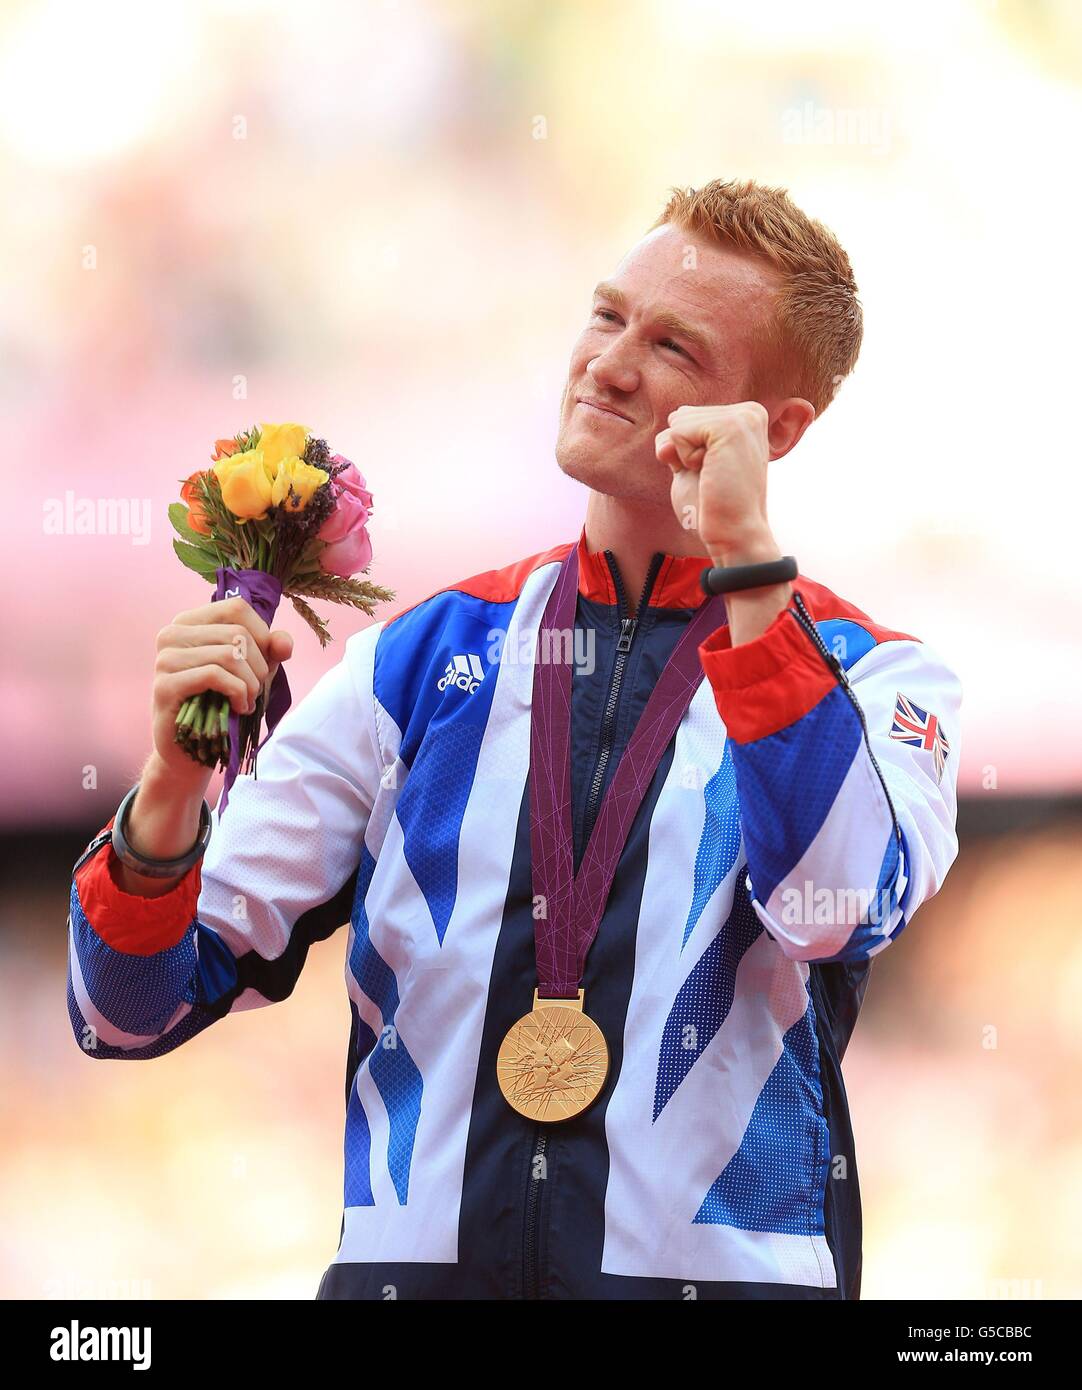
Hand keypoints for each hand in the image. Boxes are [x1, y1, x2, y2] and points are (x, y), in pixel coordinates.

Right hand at [118, 597, 293, 894]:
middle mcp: (171, 634)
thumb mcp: (253, 672)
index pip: (237, 609)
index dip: (262, 635)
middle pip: (237, 634)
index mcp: (190, 622)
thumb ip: (271, 651)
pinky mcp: (164, 686)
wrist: (192, 752)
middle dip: (259, 666)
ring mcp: (164, 659)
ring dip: (250, 684)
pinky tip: (239, 708)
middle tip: (256, 692)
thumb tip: (285, 643)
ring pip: (229, 654)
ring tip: (248, 702)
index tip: (263, 664)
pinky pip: (215, 675)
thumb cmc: (222, 705)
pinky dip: (237, 692)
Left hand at [656, 402, 790, 646]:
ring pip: (677, 422)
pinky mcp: (730, 426)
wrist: (734, 536)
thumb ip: (678, 444)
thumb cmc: (713, 509)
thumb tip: (665, 440)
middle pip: (680, 417)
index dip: (687, 453)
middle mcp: (750, 412)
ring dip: (684, 457)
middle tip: (713, 479)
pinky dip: (684, 459)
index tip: (715, 474)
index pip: (686, 419)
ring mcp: (743, 417)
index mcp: (746, 419)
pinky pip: (677, 431)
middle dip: (684, 453)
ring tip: (713, 477)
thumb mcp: (692, 467)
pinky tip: (709, 474)